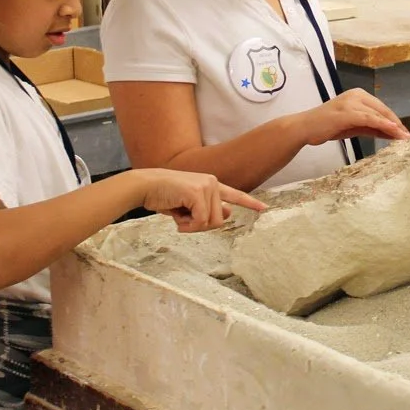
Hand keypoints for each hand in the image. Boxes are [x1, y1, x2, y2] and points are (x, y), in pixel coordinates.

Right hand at [140, 170, 266, 231]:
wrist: (145, 186)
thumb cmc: (164, 196)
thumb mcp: (188, 205)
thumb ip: (207, 209)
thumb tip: (227, 214)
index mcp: (211, 184)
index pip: (235, 194)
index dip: (250, 203)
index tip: (264, 208)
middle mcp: (212, 182)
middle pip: (221, 220)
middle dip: (202, 226)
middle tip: (184, 220)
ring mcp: (206, 186)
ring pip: (212, 222)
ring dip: (193, 226)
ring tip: (179, 215)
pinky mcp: (197, 192)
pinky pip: (201, 221)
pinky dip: (188, 226)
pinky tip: (176, 217)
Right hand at [298, 89, 409, 145]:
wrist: (305, 128)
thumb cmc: (328, 127)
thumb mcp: (354, 126)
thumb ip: (372, 127)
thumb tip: (391, 133)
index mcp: (359, 95)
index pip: (381, 108)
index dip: (395, 120)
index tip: (405, 132)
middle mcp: (356, 95)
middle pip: (382, 110)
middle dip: (397, 124)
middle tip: (408, 137)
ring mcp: (351, 102)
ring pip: (378, 114)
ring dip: (393, 126)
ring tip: (404, 137)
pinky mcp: (347, 112)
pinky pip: (369, 118)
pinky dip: (382, 124)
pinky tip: (392, 130)